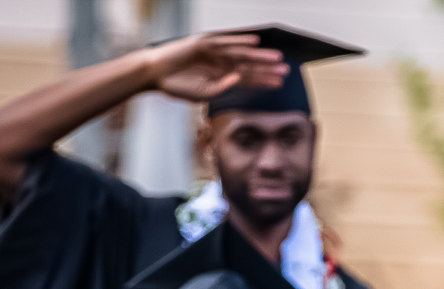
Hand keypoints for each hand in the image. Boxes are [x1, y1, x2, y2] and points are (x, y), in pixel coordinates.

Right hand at [145, 32, 287, 102]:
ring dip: (259, 55)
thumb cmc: (178, 85)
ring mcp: (215, 52)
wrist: (157, 75)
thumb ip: (222, 88)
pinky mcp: (206, 43)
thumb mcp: (204, 93)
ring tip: (276, 58)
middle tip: (286, 70)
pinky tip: (254, 42)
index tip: (279, 83)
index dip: (263, 81)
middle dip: (267, 68)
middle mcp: (222, 63)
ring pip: (242, 53)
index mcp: (222, 76)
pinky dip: (240, 40)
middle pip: (250, 65)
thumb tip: (238, 78)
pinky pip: (226, 41)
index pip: (248, 78)